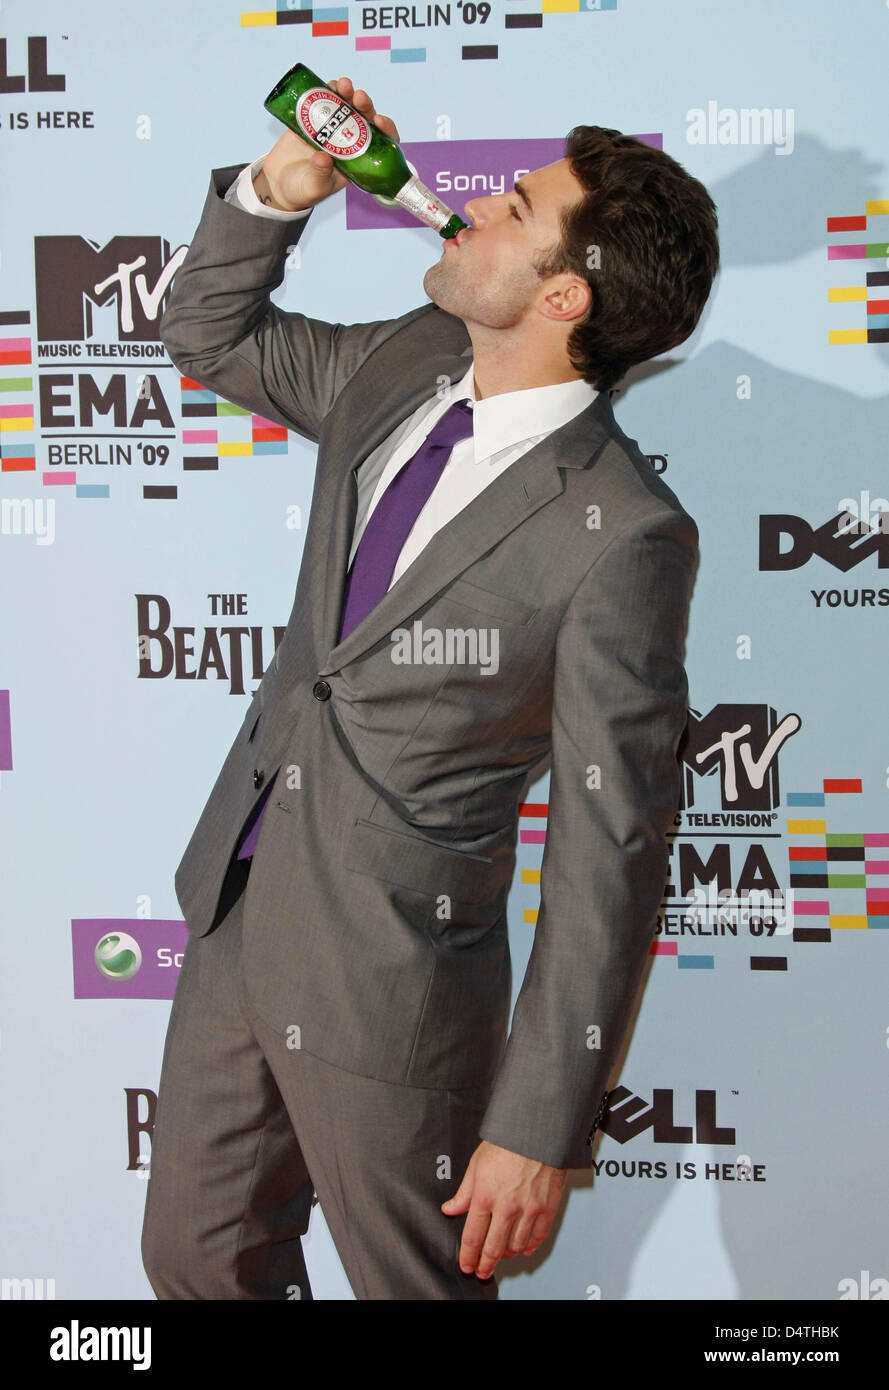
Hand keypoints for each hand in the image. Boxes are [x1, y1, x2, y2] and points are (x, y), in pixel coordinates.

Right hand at [257, 76, 400, 211]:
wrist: (279, 183)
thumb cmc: (302, 191)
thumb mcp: (314, 187)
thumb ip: (320, 174)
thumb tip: (324, 158)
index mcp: (357, 160)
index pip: (380, 141)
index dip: (385, 128)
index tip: (378, 120)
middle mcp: (349, 142)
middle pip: (364, 118)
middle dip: (365, 104)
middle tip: (358, 96)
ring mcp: (332, 129)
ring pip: (346, 106)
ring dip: (348, 93)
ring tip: (343, 84)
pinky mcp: (314, 120)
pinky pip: (325, 101)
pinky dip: (328, 91)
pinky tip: (328, 84)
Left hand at [442, 1140, 567, 1278]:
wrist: (537, 1131)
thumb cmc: (507, 1142)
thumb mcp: (476, 1164)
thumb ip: (464, 1192)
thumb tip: (450, 1209)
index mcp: (485, 1195)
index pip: (473, 1236)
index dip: (468, 1256)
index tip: (467, 1265)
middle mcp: (507, 1207)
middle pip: (494, 1248)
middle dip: (486, 1264)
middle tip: (482, 1271)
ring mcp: (529, 1209)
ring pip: (516, 1246)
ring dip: (507, 1255)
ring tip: (501, 1255)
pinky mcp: (547, 1208)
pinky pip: (538, 1236)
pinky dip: (530, 1246)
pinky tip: (524, 1248)